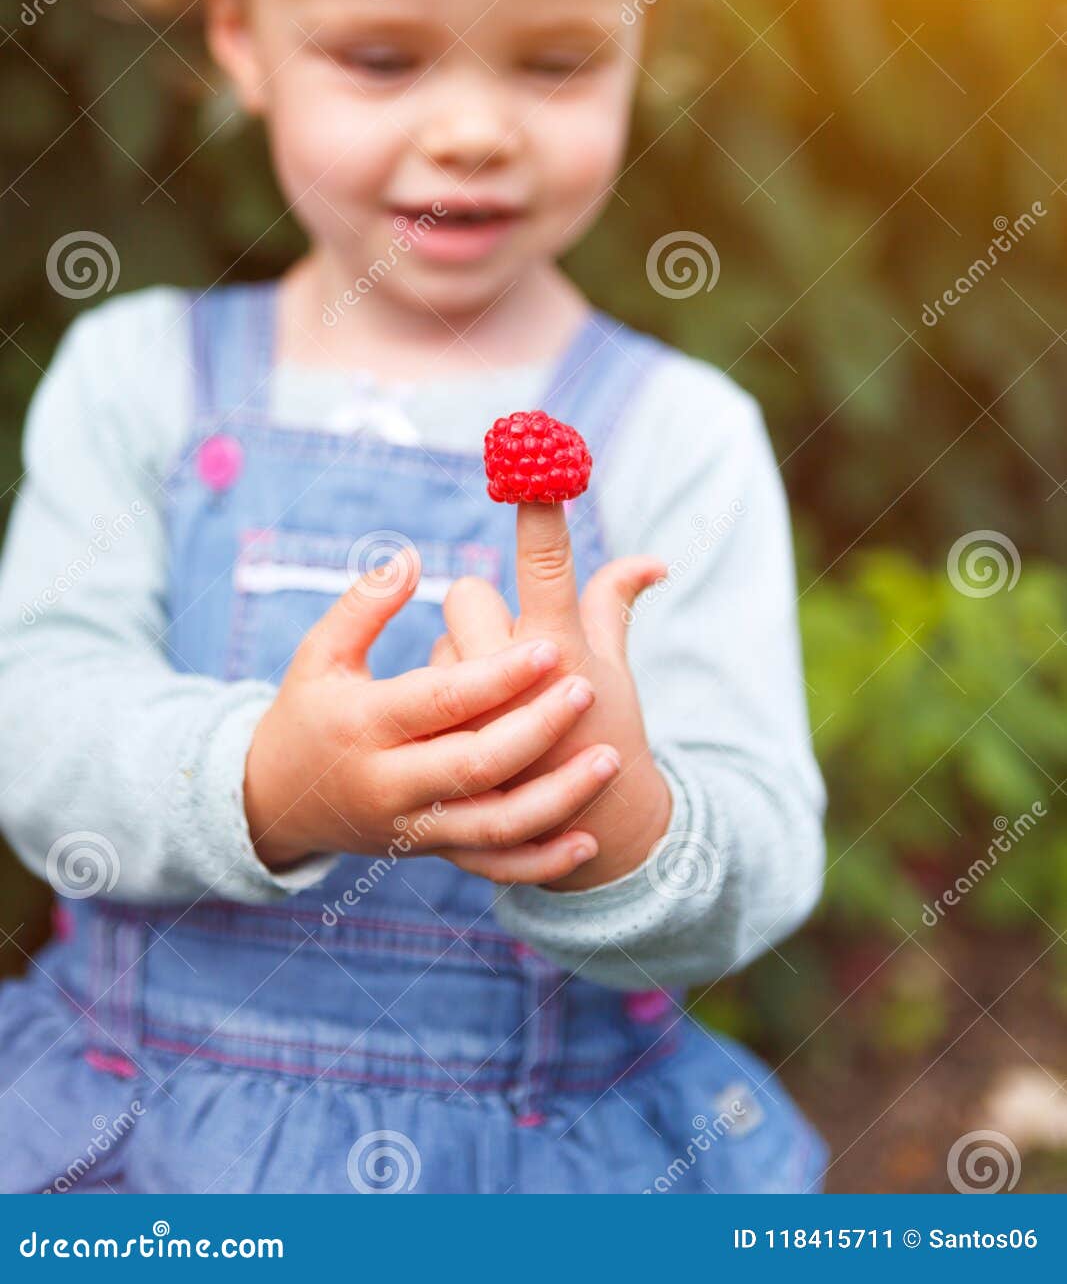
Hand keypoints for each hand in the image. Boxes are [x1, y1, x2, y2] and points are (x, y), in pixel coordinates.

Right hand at [243, 548, 623, 885]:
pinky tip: (586, 841)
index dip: (496, 677)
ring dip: (557, 799)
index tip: (547, 648)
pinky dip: (541, 862)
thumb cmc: (309, 710)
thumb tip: (411, 557)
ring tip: (611, 760)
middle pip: (475, 764)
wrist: (278, 804)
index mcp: (363, 724)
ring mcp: (413, 825)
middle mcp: (390, 782)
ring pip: (494, 824)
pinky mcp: (432, 852)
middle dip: (537, 730)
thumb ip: (363, 605)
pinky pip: (493, 866)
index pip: (440, 701)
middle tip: (588, 690)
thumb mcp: (319, 655)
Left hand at [433, 504, 672, 888]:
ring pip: (442, 644)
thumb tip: (653, 557)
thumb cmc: (606, 733)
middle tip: (511, 641)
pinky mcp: (448, 753)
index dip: (540, 512)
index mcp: (563, 651)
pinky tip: (468, 728)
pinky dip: (444, 707)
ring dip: (462, 661)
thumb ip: (613, 604)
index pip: (548, 565)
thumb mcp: (612, 667)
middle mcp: (517, 681)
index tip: (533, 461)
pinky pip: (427, 697)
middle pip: (467, 594)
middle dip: (482, 609)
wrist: (594, 833)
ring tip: (497, 702)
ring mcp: (477, 718)